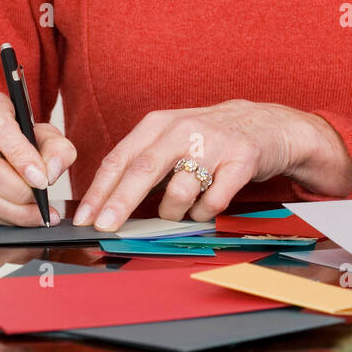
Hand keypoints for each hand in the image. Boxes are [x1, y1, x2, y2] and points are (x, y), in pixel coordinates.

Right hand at [0, 90, 76, 224]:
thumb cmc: (16, 136)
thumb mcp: (42, 133)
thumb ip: (57, 149)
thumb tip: (51, 172)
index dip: (21, 157)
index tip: (42, 180)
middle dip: (20, 194)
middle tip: (42, 203)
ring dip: (13, 213)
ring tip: (36, 215)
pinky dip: (0, 219)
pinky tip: (18, 217)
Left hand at [71, 99, 340, 229]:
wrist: (268, 124)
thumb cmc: (210, 137)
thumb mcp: (171, 137)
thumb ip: (142, 162)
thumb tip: (105, 203)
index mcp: (159, 124)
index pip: (120, 159)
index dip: (99, 190)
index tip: (84, 217)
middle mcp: (183, 130)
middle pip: (143, 170)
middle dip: (120, 203)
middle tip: (104, 227)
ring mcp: (213, 144)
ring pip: (179, 191)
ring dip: (174, 212)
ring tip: (180, 209)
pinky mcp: (241, 161)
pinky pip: (213, 201)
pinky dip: (204, 213)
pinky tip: (206, 206)